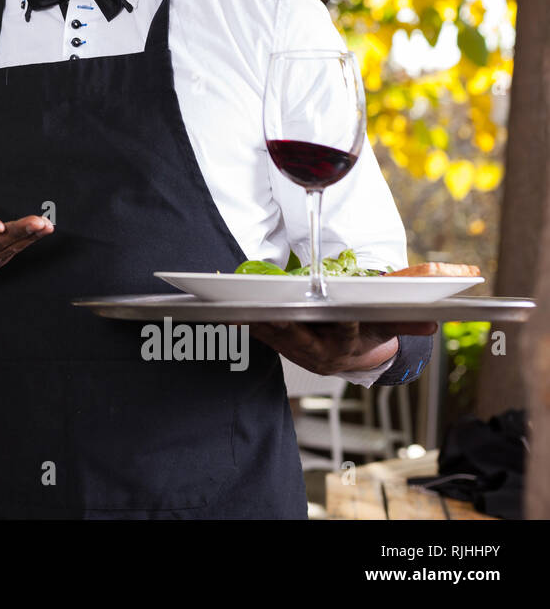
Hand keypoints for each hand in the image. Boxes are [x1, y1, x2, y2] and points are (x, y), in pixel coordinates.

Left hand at [249, 321, 437, 375]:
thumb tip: (433, 320)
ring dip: (261, 323)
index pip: (347, 333)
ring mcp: (297, 350)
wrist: (351, 356)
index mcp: (348, 347)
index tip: (343, 313)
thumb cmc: (369, 332)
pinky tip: (230, 310)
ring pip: (277, 335)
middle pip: (303, 337)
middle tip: (278, 311)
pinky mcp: (279, 345)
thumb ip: (407, 322)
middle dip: (290, 325)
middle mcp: (320, 353)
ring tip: (246, 307)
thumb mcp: (390, 325)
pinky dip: (246, 322)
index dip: (344, 324)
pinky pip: (261, 333)